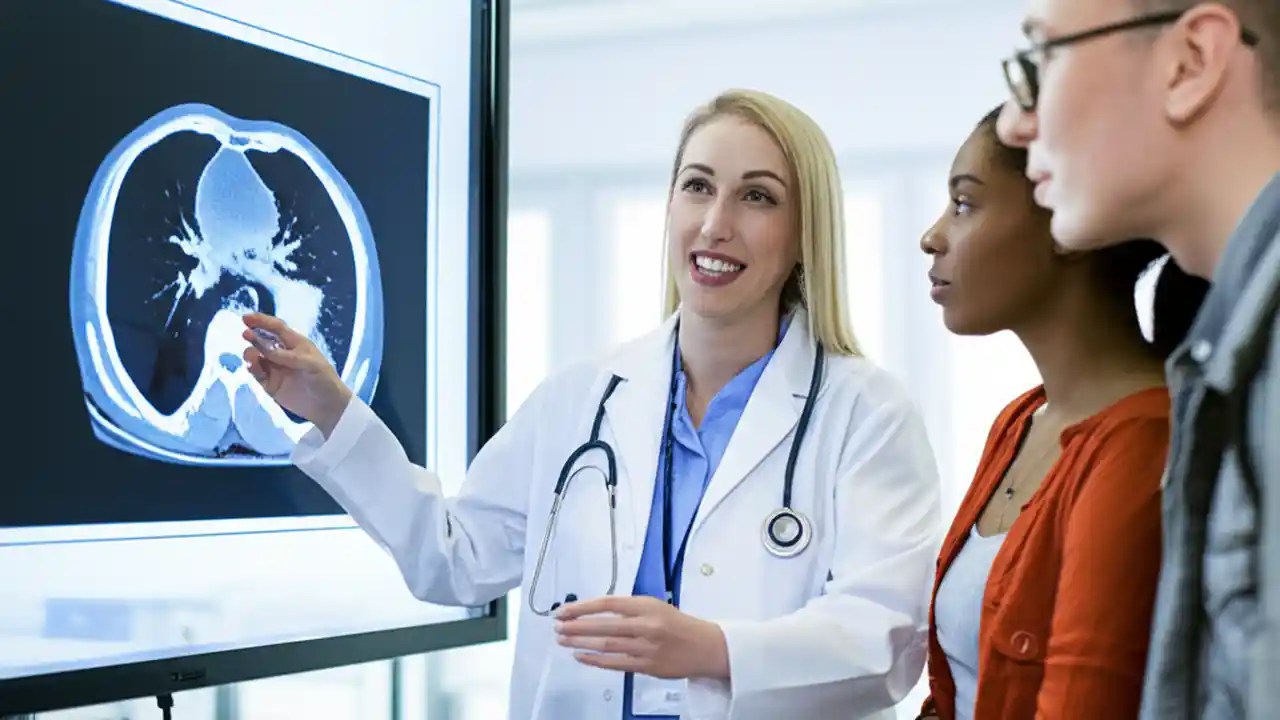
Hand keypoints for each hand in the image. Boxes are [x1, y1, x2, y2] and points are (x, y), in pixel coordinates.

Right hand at [240, 312, 351, 435]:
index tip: (246, 318)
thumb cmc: (324, 380)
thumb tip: (265, 349)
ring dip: (251, 353)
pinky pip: (257, 373)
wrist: (327, 407)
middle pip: (263, 340)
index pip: (276, 328)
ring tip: (251, 355)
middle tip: (245, 334)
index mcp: (295, 343)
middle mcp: (282, 354)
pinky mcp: (270, 384)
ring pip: (257, 357)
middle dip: (253, 336)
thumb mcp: (311, 364)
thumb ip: (288, 356)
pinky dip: (253, 368)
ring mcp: (275, 369)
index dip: (262, 321)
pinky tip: (252, 366)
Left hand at [554, 596, 728, 679]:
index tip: (564, 611)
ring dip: (581, 643)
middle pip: (603, 626)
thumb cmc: (676, 624)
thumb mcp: (654, 606)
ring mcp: (646, 647)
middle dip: (576, 627)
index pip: (607, 604)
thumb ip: (627, 609)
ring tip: (564, 640)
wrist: (705, 646)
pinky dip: (595, 660)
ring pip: (606, 646)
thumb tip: (593, 613)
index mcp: (646, 606)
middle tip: (558, 627)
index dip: (582, 607)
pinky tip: (580, 656)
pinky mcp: (647, 666)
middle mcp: (646, 625)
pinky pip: (615, 663)